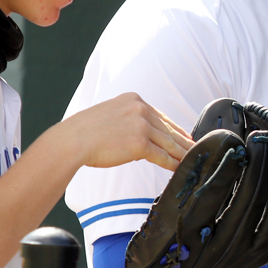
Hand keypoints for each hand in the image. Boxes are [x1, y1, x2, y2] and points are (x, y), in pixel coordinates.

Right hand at [57, 93, 192, 171]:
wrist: (72, 140)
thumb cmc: (84, 131)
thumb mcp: (110, 114)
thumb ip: (129, 120)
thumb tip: (144, 137)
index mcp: (134, 99)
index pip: (161, 116)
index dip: (175, 129)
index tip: (185, 136)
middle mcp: (140, 109)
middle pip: (168, 129)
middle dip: (183, 141)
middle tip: (196, 148)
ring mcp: (141, 125)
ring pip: (169, 142)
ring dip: (182, 153)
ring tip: (192, 160)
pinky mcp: (140, 143)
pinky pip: (162, 155)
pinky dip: (173, 163)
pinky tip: (180, 167)